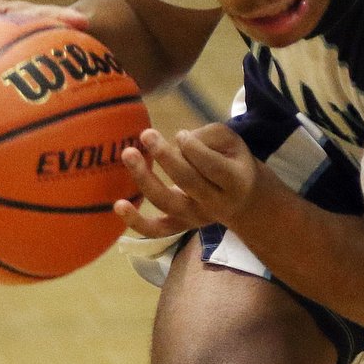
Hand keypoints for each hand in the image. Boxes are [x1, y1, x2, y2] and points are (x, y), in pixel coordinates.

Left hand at [116, 124, 259, 238]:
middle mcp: (216, 203)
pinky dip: (136, 222)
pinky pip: (156, 229)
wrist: (244, 201)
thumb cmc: (233, 162)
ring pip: (167, 202)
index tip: (180, 134)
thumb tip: (178, 140)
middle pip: (188, 181)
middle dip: (165, 156)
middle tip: (146, 134)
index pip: (211, 165)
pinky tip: (119, 205)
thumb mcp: (232, 142)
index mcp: (235, 181)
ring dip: (145, 178)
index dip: (193, 148)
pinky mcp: (180, 225)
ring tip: (129, 154)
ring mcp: (196, 217)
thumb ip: (208, 136)